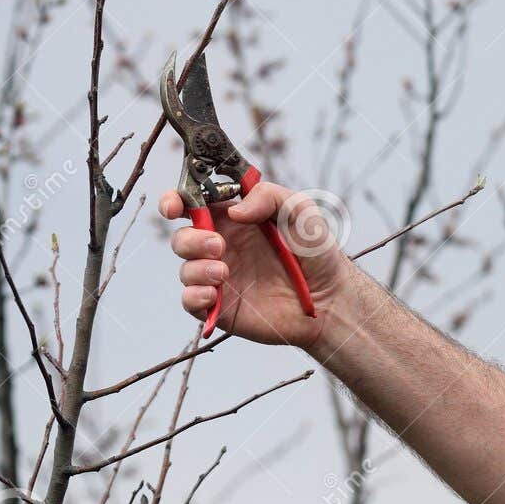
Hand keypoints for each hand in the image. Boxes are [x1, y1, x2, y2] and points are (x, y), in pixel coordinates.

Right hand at [162, 181, 353, 348]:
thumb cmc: (317, 252)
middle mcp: (222, 248)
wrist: (332, 297)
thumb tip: (234, 211)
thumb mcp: (299, 210)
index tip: (173, 207)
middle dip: (191, 240)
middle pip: (181, 238)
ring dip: (197, 269)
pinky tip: (215, 294)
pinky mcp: (222, 307)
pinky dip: (194, 296)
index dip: (174, 202)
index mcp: (233, 220)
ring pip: (185, 269)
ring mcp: (221, 278)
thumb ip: (268, 196)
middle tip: (220, 246)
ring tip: (225, 273)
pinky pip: (190, 301)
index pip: (191, 205)